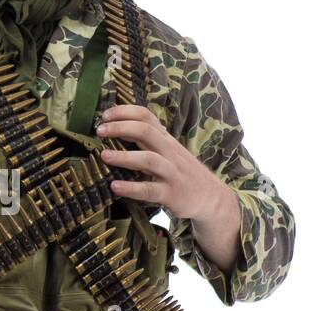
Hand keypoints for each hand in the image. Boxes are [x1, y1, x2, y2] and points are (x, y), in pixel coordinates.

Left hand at [96, 104, 227, 221]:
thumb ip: (148, 140)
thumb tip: (118, 127)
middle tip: (99, 131)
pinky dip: (131, 188)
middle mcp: (169, 152)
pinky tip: (115, 186)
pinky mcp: (171, 195)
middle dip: (121, 127)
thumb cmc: (181, 173)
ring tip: (104, 155)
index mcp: (166, 140)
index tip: (104, 115)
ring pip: (148, 159)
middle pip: (146, 132)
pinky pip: (149, 190)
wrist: (210, 198)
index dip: (124, 112)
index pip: (146, 116)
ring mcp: (171, 173)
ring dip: (124, 157)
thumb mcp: (168, 152)